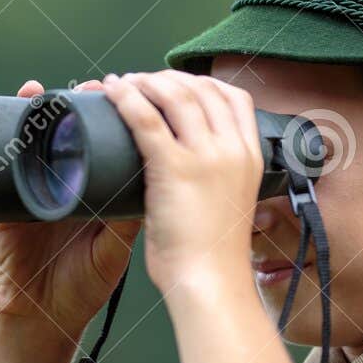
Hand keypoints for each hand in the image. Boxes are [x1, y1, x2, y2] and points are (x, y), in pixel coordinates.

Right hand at [0, 80, 140, 341]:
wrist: (43, 317)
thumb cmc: (84, 286)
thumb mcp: (113, 250)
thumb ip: (129, 221)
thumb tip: (158, 182)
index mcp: (93, 192)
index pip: (103, 145)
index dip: (116, 119)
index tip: (130, 96)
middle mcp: (62, 183)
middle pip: (69, 132)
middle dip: (78, 103)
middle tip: (93, 86)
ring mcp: (31, 189)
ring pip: (34, 140)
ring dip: (39, 110)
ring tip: (47, 91)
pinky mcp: (3, 202)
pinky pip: (1, 161)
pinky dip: (6, 134)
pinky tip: (15, 110)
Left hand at [101, 70, 262, 292]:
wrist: (211, 283)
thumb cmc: (213, 256)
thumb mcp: (230, 204)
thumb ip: (217, 181)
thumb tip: (191, 170)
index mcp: (251, 157)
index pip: (235, 98)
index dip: (203, 83)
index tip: (178, 85)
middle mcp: (232, 149)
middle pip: (202, 88)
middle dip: (168, 78)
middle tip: (141, 82)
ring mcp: (206, 156)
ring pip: (174, 95)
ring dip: (144, 80)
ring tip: (122, 83)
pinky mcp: (175, 167)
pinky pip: (146, 118)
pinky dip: (126, 98)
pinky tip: (110, 91)